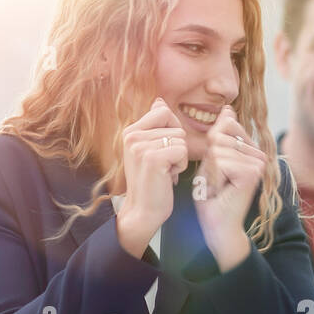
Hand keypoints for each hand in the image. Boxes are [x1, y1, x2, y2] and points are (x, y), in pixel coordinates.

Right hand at [116, 97, 188, 257]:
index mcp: (131, 131)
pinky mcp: (152, 158)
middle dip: (177, 147)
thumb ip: (154, 126)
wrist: (143, 211)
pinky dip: (180, 166)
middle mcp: (132, 135)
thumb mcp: (150, 150)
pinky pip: (182, 151)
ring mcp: (140, 146)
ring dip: (179, 158)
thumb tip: (159, 101)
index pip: (163, 111)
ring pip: (181, 139)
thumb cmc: (152, 182)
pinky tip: (167, 177)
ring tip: (164, 172)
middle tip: (163, 165)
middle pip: (175, 126)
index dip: (173, 131)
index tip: (163, 151)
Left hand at [195, 105, 265, 271]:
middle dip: (209, 160)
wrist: (217, 226)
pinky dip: (214, 177)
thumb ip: (219, 135)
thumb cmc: (212, 196)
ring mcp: (258, 163)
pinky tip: (222, 190)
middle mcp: (259, 154)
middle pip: (220, 136)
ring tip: (219, 187)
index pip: (226, 125)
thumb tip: (228, 109)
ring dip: (211, 171)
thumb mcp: (211, 159)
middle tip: (217, 182)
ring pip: (218, 149)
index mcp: (251, 148)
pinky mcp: (253, 173)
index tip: (216, 170)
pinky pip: (220, 161)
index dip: (211, 147)